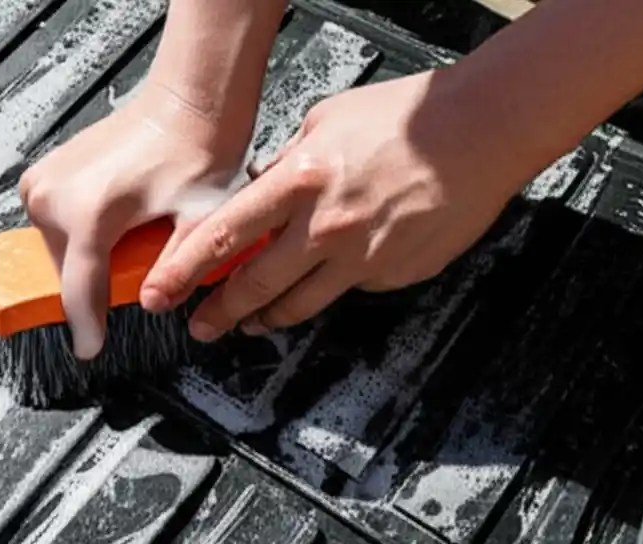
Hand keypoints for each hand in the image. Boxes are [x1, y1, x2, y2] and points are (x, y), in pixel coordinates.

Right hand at [18, 82, 252, 359]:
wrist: (185, 102)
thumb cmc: (197, 151)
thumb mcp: (198, 219)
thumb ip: (175, 268)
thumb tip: (152, 305)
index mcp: (88, 214)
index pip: (77, 291)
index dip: (86, 328)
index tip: (89, 350)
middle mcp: (53, 197)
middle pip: (66, 272)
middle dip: (99, 280)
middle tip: (142, 256)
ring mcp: (42, 183)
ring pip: (58, 251)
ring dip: (89, 256)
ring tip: (131, 231)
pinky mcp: (40, 176)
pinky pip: (55, 225)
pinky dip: (80, 233)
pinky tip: (115, 216)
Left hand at [139, 68, 532, 341]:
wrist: (482, 131)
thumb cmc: (407, 118)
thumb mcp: (324, 122)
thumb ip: (285, 163)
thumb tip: (258, 188)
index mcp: (299, 180)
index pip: (222, 236)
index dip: (183, 271)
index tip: (160, 294)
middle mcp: (325, 226)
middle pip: (254, 284)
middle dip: (218, 311)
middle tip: (201, 326)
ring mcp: (361, 256)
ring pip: (299, 303)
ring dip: (267, 317)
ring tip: (250, 323)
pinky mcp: (393, 274)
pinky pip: (351, 288)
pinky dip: (335, 285)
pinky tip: (334, 274)